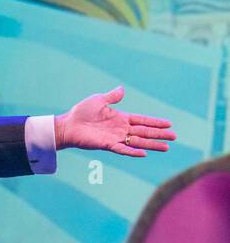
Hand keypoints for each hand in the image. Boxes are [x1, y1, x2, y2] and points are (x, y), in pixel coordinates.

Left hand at [54, 85, 175, 157]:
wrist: (68, 125)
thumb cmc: (82, 112)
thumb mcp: (99, 100)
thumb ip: (112, 97)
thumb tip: (122, 90)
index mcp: (121, 118)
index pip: (143, 120)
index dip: (155, 122)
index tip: (169, 124)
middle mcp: (121, 129)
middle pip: (145, 132)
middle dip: (159, 134)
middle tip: (174, 137)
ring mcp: (115, 138)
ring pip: (138, 142)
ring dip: (152, 144)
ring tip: (166, 147)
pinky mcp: (107, 145)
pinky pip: (122, 149)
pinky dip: (133, 151)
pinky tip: (144, 153)